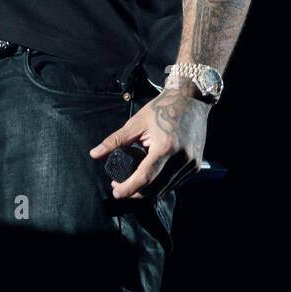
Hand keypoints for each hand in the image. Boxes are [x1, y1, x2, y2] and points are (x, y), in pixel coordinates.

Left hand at [89, 80, 209, 200]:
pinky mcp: (195, 165)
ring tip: (134, 182)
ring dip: (149, 190)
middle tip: (121, 186)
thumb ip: (116, 140)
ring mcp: (191, 164)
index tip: (115, 191)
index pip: (144, 177)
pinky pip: (176, 182)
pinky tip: (151, 178)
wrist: (191, 99)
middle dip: (136, 192)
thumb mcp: (137, 122)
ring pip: (166, 188)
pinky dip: (162, 184)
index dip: (128, 188)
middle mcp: (181, 159)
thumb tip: (94, 154)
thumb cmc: (162, 108)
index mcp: (165, 147)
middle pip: (155, 188)